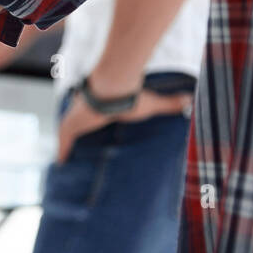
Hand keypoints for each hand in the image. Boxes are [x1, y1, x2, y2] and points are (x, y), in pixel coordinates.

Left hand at [56, 87, 190, 162]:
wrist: (112, 89)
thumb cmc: (131, 96)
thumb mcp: (153, 104)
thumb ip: (170, 103)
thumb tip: (192, 99)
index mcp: (101, 106)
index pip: (94, 115)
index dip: (92, 120)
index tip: (93, 126)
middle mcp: (84, 110)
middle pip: (78, 124)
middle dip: (77, 132)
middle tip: (77, 147)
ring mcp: (74, 118)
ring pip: (67, 133)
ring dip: (66, 143)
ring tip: (66, 158)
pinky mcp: (69, 127)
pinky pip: (63, 143)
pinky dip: (62, 152)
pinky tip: (60, 163)